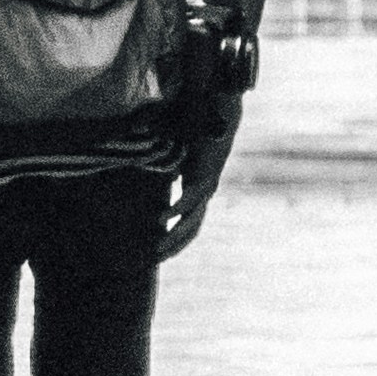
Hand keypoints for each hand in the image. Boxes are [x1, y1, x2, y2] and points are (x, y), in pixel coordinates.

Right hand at [160, 118, 236, 259]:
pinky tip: (161, 220)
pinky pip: (189, 199)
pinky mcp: (205, 177)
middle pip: (190, 230)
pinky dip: (176, 210)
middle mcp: (205, 195)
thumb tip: (161, 173)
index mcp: (198, 193)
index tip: (159, 253)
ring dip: (175, 236)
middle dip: (174, 247)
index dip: (175, 240)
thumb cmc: (198, 133)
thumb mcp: (180, 156)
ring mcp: (207, 188)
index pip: (188, 224)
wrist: (220, 115)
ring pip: (191, 221)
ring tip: (158, 248)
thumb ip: (173, 168)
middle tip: (156, 260)